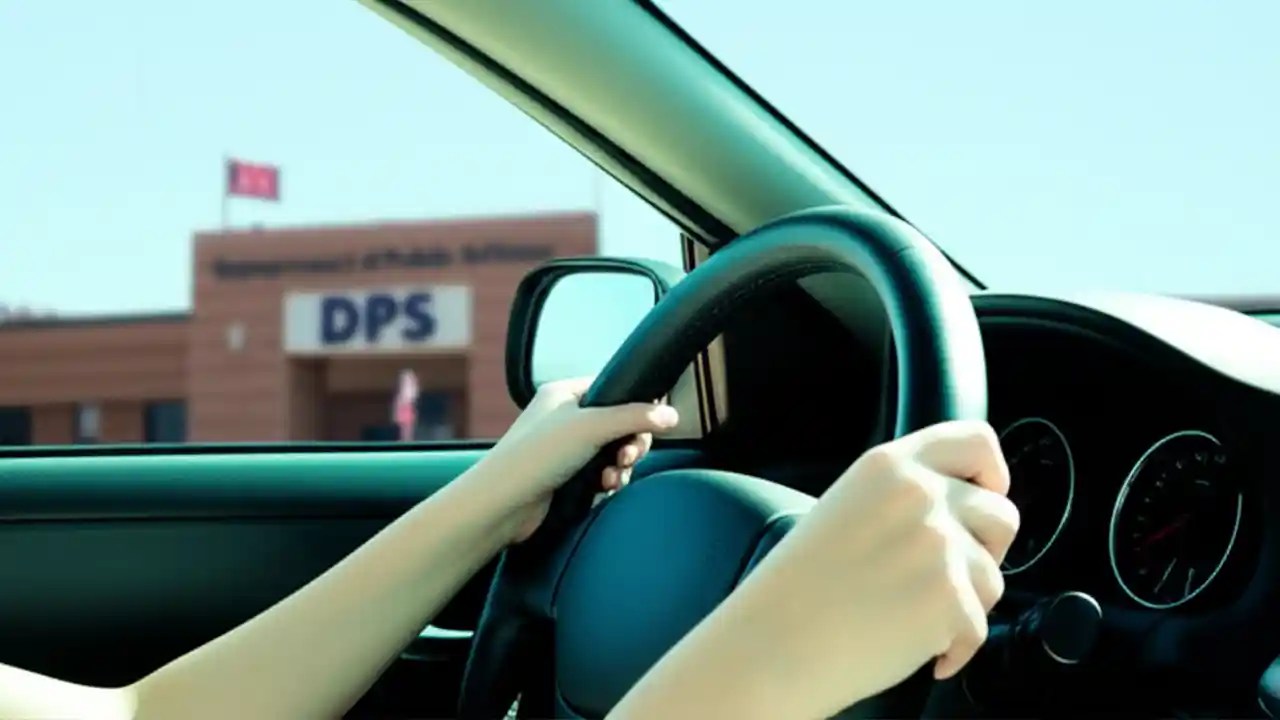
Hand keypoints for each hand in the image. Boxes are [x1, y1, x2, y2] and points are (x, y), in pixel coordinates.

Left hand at [474, 377, 679, 543]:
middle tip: (628, 455)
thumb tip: (671, 414)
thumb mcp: (591, 426)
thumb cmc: (534, 456)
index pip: (614, 388)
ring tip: (612, 477)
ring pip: (613, 452)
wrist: (502, 505)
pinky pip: (602, 474)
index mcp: (564, 393)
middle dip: (631, 442)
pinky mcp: (566, 477)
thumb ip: (635, 417)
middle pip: (619, 423)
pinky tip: (604, 488)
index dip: (635, 406)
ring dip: (621, 465)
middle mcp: (564, 418)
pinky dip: (609, 480)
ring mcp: (565, 449)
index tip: (649, 423)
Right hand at [702, 420, 1018, 715]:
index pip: (976, 440)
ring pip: (993, 576)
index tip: (984, 497)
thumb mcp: (845, 507)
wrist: (772, 643)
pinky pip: (979, 628)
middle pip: (1002, 514)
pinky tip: (911, 646)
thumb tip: (961, 509)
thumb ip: (902, 495)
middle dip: (985, 549)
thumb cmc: (799, 588)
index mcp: (889, 467)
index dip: (991, 473)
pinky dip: (953, 647)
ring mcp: (938, 547)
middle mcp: (919, 497)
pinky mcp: (949, 599)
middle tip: (946, 574)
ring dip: (964, 603)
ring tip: (912, 614)